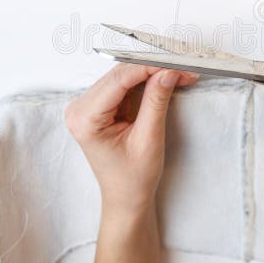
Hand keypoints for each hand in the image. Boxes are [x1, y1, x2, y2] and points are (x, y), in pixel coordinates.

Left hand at [65, 63, 197, 214]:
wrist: (126, 197)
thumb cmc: (132, 178)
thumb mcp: (148, 139)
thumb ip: (156, 101)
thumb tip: (167, 71)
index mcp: (85, 119)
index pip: (119, 80)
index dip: (149, 68)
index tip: (176, 64)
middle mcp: (80, 109)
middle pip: (120, 75)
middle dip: (153, 70)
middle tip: (183, 70)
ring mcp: (87, 106)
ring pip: (123, 77)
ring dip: (151, 75)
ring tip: (179, 76)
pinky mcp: (98, 106)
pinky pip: (123, 85)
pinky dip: (145, 82)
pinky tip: (164, 82)